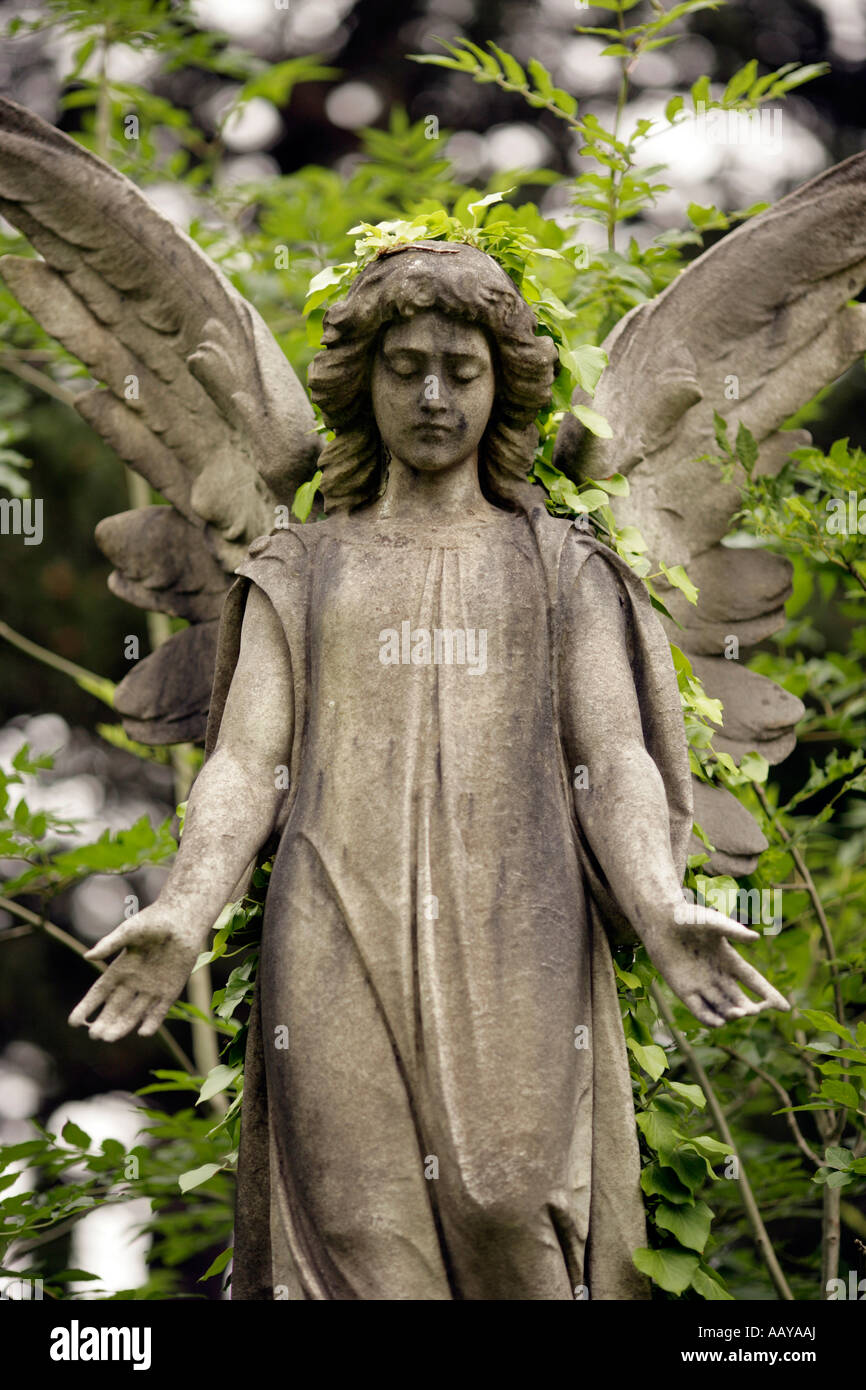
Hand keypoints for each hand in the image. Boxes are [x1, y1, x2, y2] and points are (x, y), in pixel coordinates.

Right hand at [68, 905, 203, 1041]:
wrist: (183, 918)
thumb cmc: (154, 920)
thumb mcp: (128, 932)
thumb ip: (109, 944)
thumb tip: (88, 957)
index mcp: (121, 968)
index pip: (100, 992)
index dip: (87, 1006)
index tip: (73, 1022)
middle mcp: (135, 981)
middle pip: (116, 1007)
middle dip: (104, 1021)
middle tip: (94, 1035)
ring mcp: (153, 987)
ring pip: (135, 1013)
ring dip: (123, 1026)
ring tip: (110, 1038)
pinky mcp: (171, 989)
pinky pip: (160, 1010)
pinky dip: (152, 1022)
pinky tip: (143, 1033)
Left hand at [641, 901, 789, 1027]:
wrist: (661, 919)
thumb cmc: (689, 916)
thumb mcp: (714, 922)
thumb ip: (734, 931)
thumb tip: (755, 938)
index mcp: (730, 960)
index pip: (754, 981)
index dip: (769, 994)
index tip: (786, 1008)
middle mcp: (718, 975)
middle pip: (740, 999)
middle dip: (749, 1008)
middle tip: (753, 1010)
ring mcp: (702, 984)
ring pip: (722, 1008)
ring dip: (731, 1014)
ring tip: (736, 1014)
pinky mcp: (684, 990)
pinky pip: (700, 1011)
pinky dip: (710, 1019)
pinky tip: (719, 1023)